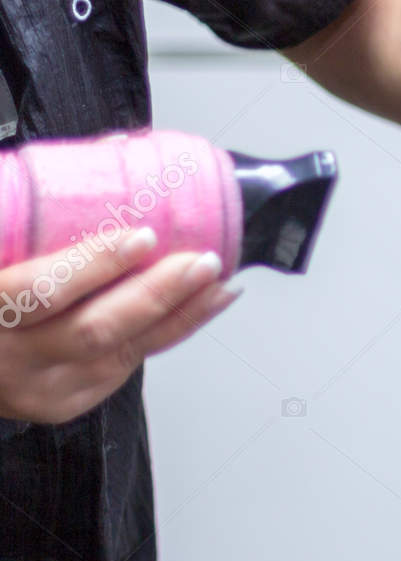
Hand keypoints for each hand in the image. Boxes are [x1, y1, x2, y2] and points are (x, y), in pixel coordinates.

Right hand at [0, 228, 240, 423]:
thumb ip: (32, 221)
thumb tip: (112, 158)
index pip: (39, 291)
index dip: (94, 265)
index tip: (143, 237)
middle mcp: (12, 357)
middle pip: (95, 329)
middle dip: (159, 294)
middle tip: (203, 262)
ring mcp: (41, 387)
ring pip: (122, 353)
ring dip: (181, 316)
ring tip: (220, 284)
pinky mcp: (67, 402)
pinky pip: (127, 366)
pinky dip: (168, 333)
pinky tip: (198, 309)